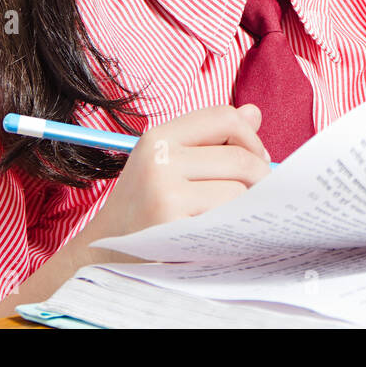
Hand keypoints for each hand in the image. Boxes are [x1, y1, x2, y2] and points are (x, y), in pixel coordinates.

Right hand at [85, 104, 272, 242]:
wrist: (105, 254)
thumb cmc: (146, 205)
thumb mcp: (169, 162)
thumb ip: (212, 137)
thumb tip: (254, 112)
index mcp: (158, 138)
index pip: (225, 117)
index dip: (250, 136)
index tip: (256, 157)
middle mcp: (159, 161)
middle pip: (240, 158)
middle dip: (260, 176)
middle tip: (258, 192)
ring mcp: (165, 194)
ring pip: (239, 190)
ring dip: (245, 205)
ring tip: (230, 214)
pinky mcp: (174, 227)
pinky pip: (227, 218)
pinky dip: (232, 225)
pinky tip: (220, 231)